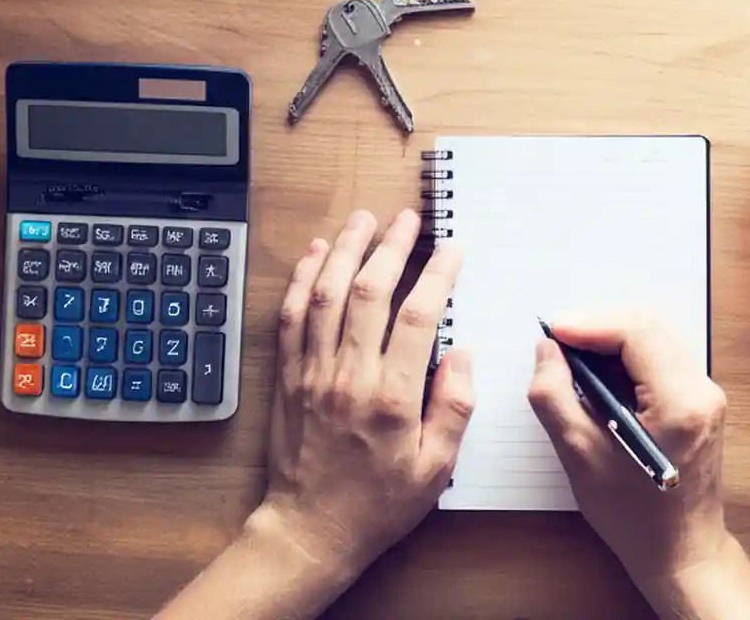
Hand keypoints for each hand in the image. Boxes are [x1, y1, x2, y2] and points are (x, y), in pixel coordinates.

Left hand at [256, 209, 472, 596]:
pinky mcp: (287, 377)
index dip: (437, 275)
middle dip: (390, 247)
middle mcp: (349, 376)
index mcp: (392, 397)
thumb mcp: (436, 468)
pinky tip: (315, 254)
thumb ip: (455, 408)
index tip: (451, 251)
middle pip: (369, 292)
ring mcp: (312, 373)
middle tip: (407, 219)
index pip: (419, 317)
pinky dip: (302, 280)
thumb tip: (461, 355)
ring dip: (344, 250)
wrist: (311, 530)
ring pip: (326, 295)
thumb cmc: (378, 504)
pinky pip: (291, 317)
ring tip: (363, 220)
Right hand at [527, 317, 727, 583]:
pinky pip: (660, 360)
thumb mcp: (579, 456)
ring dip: (611, 340)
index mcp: (681, 404)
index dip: (589, 323)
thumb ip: (554, 396)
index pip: (637, 333)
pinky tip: (597, 376)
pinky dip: (626, 358)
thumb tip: (547, 349)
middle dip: (599, 326)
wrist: (681, 552)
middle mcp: (703, 391)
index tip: (552, 332)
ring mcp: (707, 395)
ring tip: (572, 359)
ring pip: (655, 339)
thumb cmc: (633, 517)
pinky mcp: (700, 402)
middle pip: (649, 327)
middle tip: (557, 342)